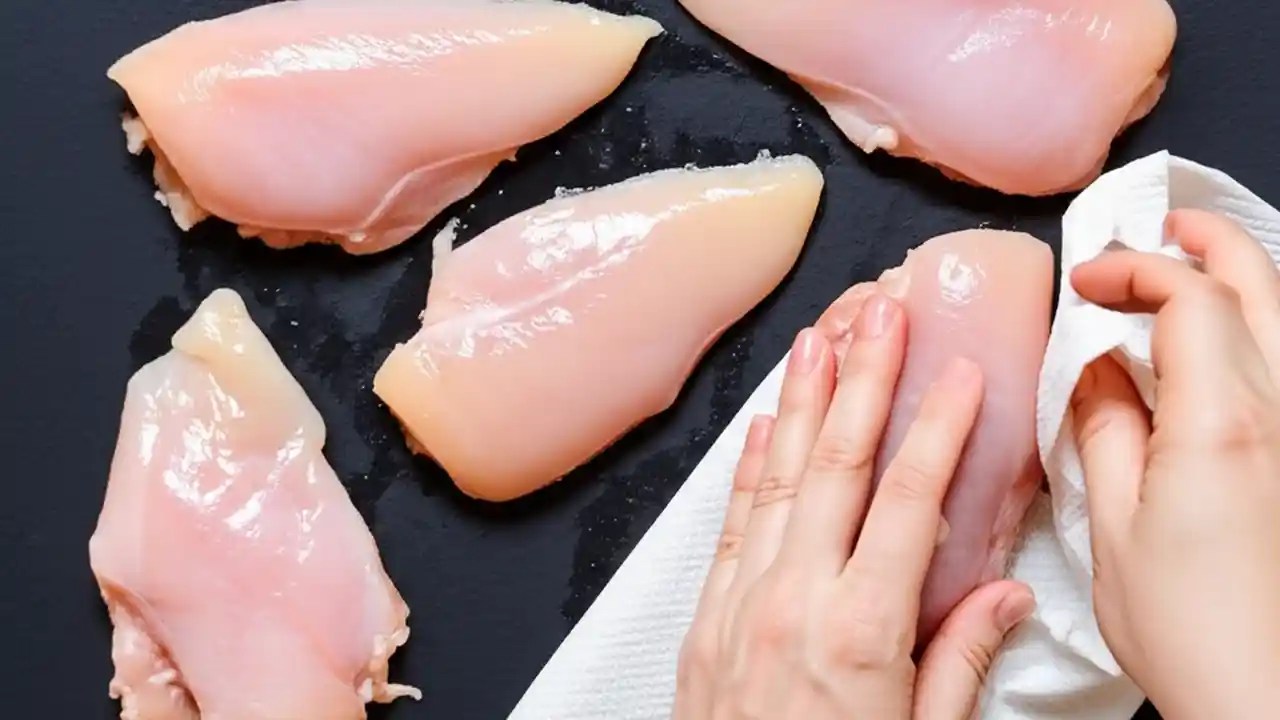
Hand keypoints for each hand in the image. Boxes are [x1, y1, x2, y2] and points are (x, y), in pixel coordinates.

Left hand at [674, 294, 1034, 719]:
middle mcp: (794, 601)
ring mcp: (741, 604)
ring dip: (800, 402)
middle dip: (863, 379)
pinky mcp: (707, 619)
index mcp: (861, 631)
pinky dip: (748, 470)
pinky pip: (732, 525)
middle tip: (880, 312)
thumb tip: (1004, 600)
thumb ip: (959, 664)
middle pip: (834, 465)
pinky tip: (761, 428)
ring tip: (818, 338)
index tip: (959, 373)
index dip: (937, 430)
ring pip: (775, 480)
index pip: (906, 502)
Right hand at [1070, 209, 1279, 718]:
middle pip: (1260, 285)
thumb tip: (1092, 371)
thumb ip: (1103, 432)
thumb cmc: (1192, 632)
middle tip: (1159, 228)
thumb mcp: (1114, 530)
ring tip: (1188, 269)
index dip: (1134, 270)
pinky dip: (1251, 332)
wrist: (1272, 699)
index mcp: (1225, 424)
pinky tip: (1214, 348)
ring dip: (1236, 280)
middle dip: (1205, 243)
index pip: (1190, 298)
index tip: (1086, 282)